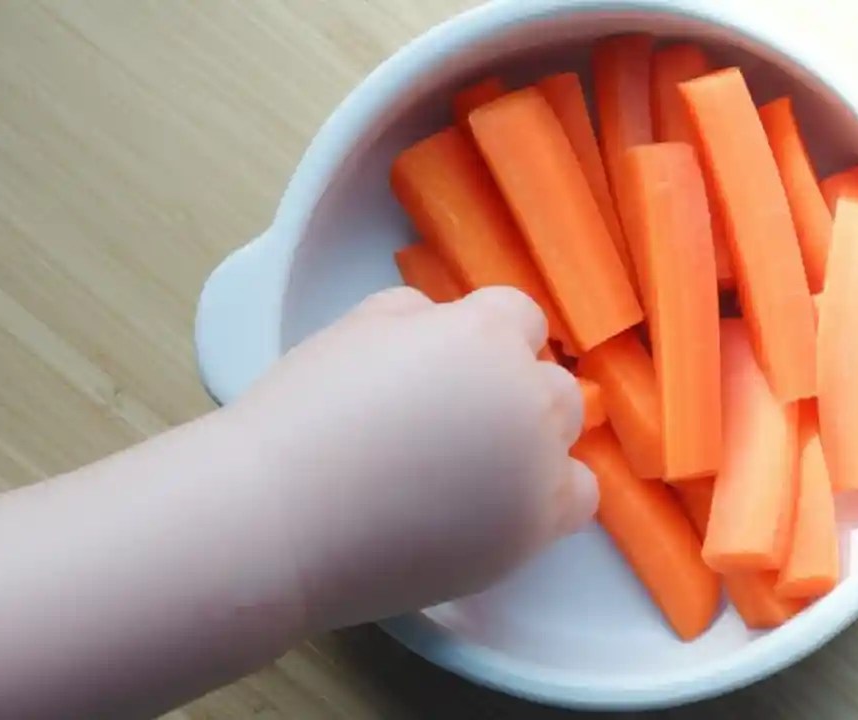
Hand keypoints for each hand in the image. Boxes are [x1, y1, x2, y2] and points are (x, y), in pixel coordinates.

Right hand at [229, 286, 597, 630]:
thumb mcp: (357, 327)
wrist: (281, 519)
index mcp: (486, 335)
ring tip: (470, 467)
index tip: (454, 367)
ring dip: (532, 441)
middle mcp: (527, 397)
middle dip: (513, 391)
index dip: (487, 338)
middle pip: (551, 381)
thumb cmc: (306, 415)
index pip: (521, 317)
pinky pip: (576, 498)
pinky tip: (499, 503)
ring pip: (566, 437)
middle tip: (455, 422)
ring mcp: (537, 466)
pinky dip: (548, 496)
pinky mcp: (533, 529)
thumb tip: (446, 325)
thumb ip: (421, 314)